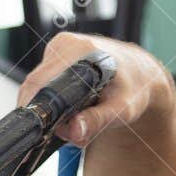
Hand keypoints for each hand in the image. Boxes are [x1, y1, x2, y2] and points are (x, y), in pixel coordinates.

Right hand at [15, 33, 171, 147]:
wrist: (140, 73)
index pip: (40, 82)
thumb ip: (98, 120)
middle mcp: (66, 44)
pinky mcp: (57, 53)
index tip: (40, 130)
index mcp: (81, 51)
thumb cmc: (133, 89)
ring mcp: (60, 46)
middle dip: (43, 112)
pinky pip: (42, 80)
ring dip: (46, 106)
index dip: (35, 109)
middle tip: (64, 131)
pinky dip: (49, 97)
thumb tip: (74, 131)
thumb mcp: (122, 109)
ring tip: (72, 117)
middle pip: (35, 84)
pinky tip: (69, 104)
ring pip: (36, 84)